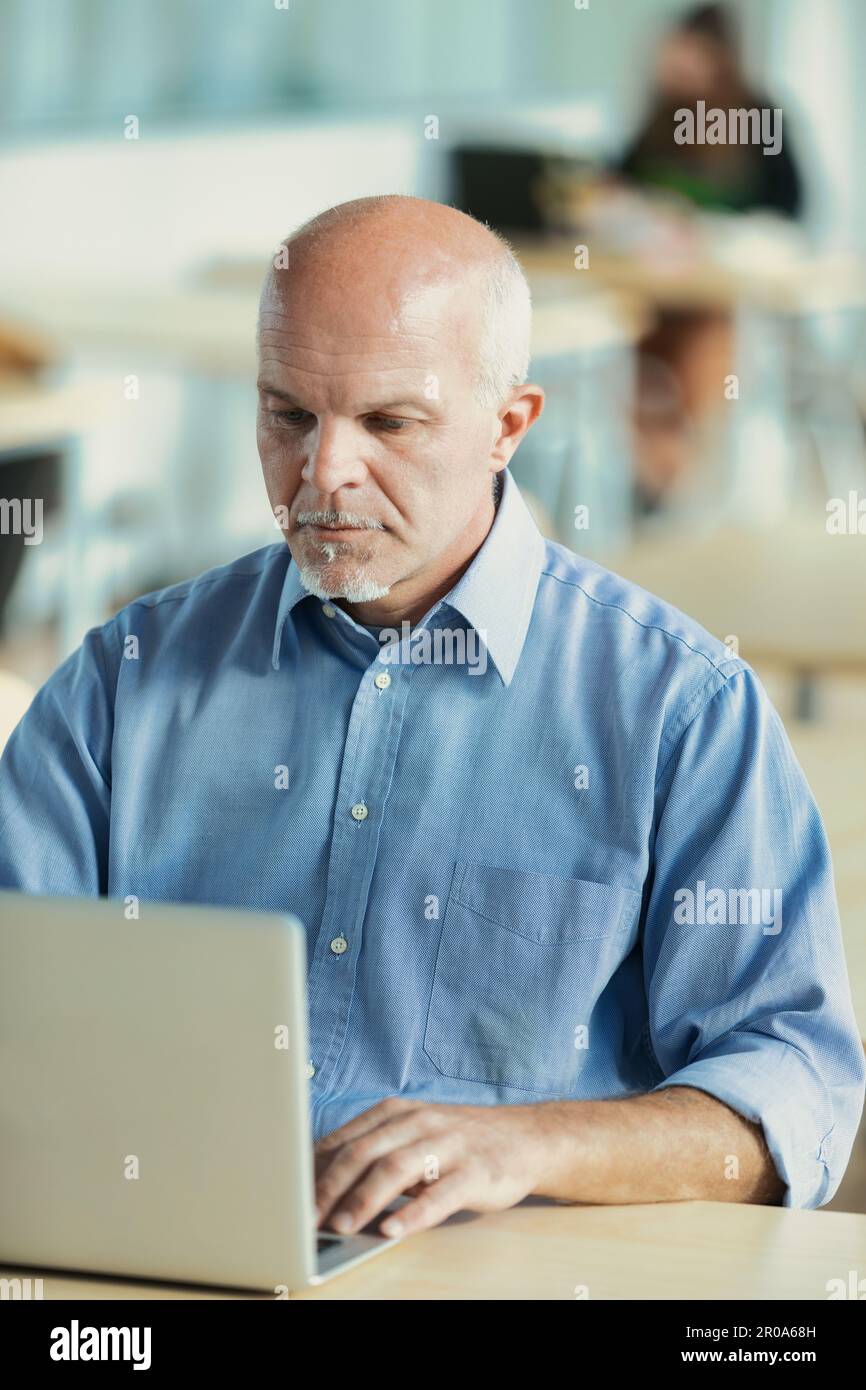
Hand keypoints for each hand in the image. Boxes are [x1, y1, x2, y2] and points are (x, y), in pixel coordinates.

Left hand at [313, 1097, 556, 1238]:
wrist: (523, 1137)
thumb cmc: (456, 1141)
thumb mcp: (411, 1135)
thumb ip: (371, 1151)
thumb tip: (316, 1181)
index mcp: (397, 1111)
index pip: (346, 1139)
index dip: (315, 1170)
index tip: (289, 1197)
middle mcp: (419, 1122)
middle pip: (365, 1152)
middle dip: (331, 1186)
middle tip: (306, 1217)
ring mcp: (449, 1144)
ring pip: (397, 1168)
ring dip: (365, 1199)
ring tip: (342, 1226)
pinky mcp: (476, 1170)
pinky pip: (441, 1193)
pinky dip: (413, 1212)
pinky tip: (392, 1229)